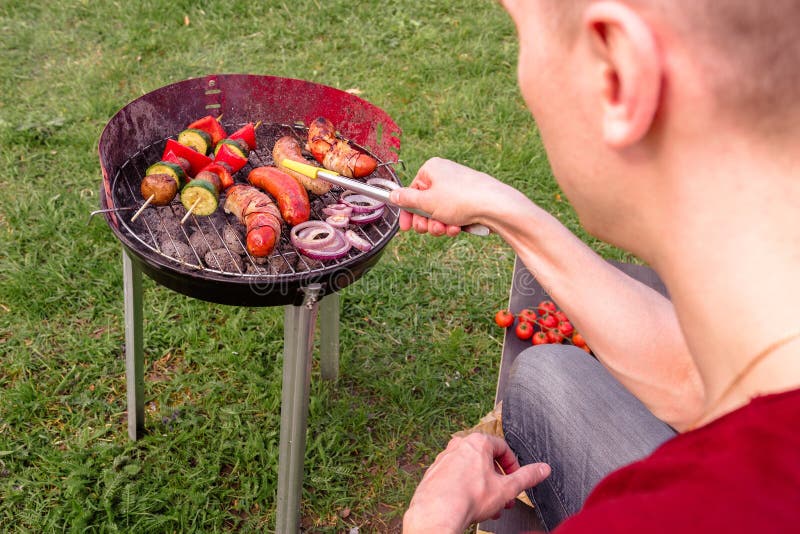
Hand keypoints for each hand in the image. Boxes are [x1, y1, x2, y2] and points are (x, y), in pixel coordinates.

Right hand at [390, 157, 510, 236]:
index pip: (411, 192)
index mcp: (431, 169)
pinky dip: (454, 223)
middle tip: (429, 229)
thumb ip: (406, 199)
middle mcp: (444, 175)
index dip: (408, 212)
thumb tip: (392, 195)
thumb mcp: (427, 201)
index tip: (407, 228)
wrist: (496, 206)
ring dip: (440, 225)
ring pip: (439, 213)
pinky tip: (459, 227)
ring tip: (448, 228)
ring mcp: (458, 188)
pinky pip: (454, 215)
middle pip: (425, 204)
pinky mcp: (469, 200)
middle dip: (426, 221)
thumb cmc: (461, 199)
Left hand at [403, 433, 550, 532]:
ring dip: (483, 487)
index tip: (516, 479)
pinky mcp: (434, 472)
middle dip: (498, 481)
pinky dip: (465, 488)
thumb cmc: (469, 497)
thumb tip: (543, 469)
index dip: (513, 466)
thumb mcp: (506, 489)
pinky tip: (469, 505)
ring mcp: (444, 458)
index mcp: (478, 442)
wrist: (437, 512)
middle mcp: (459, 445)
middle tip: (504, 498)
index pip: (503, 448)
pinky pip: (454, 477)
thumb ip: (527, 477)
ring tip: (489, 507)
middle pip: (485, 460)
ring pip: (470, 470)